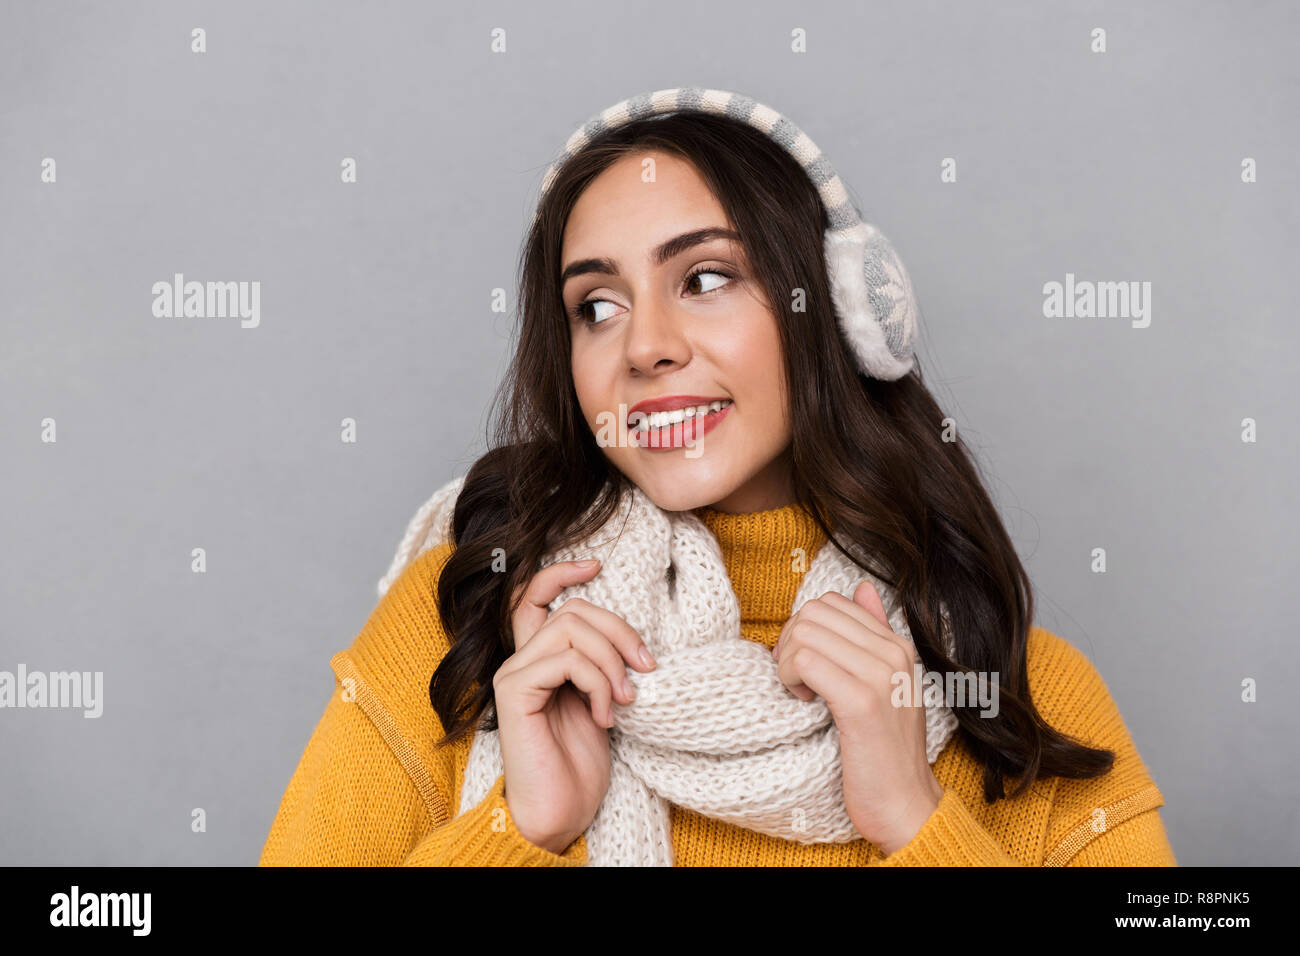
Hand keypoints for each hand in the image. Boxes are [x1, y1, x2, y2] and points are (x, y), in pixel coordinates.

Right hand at [494, 559, 656, 854]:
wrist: (561, 813)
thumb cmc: (581, 764)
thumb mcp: (602, 701)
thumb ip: (601, 664)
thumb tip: (633, 637)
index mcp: (539, 659)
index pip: (536, 595)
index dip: (561, 572)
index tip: (596, 565)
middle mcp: (520, 660)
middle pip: (572, 609)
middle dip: (619, 630)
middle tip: (646, 668)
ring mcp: (513, 674)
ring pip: (571, 628)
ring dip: (612, 662)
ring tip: (626, 700)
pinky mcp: (515, 692)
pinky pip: (566, 659)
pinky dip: (598, 683)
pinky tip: (606, 716)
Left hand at [772, 581, 943, 855]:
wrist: (906, 807)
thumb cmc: (884, 752)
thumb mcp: (884, 686)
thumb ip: (872, 635)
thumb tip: (862, 587)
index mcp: (898, 646)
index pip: (832, 603)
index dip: (805, 629)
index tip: (804, 665)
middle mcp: (893, 654)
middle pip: (814, 612)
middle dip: (790, 641)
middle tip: (796, 679)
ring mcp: (881, 677)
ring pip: (805, 633)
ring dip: (787, 662)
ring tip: (802, 691)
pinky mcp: (861, 703)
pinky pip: (805, 662)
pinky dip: (791, 678)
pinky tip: (803, 701)